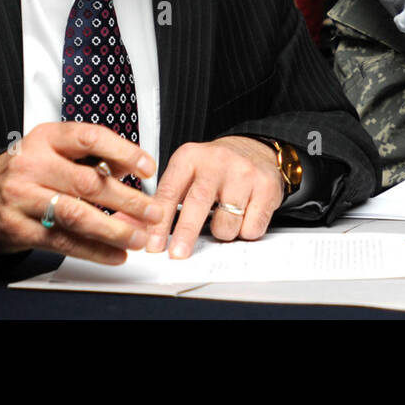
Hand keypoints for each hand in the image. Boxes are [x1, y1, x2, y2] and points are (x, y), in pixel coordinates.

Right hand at [0, 123, 160, 265]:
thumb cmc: (30, 170)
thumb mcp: (56, 150)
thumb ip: (93, 156)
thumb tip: (131, 166)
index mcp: (46, 138)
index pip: (89, 138)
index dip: (123, 151)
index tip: (148, 167)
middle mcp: (32, 165)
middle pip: (87, 183)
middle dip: (127, 200)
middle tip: (153, 212)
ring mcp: (22, 197)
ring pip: (76, 215)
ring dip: (113, 230)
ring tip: (138, 237)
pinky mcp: (18, 228)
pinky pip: (62, 241)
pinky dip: (93, 250)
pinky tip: (114, 254)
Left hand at [147, 136, 283, 258]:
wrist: (256, 150)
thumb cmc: (216, 168)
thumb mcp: (187, 173)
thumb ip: (166, 198)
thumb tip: (139, 227)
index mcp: (190, 157)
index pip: (170, 192)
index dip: (159, 223)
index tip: (154, 246)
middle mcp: (216, 161)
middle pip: (197, 204)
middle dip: (185, 234)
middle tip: (178, 254)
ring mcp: (243, 173)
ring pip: (226, 223)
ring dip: (222, 232)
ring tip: (224, 218)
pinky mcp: (266, 186)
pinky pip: (251, 227)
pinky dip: (245, 231)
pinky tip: (244, 215)